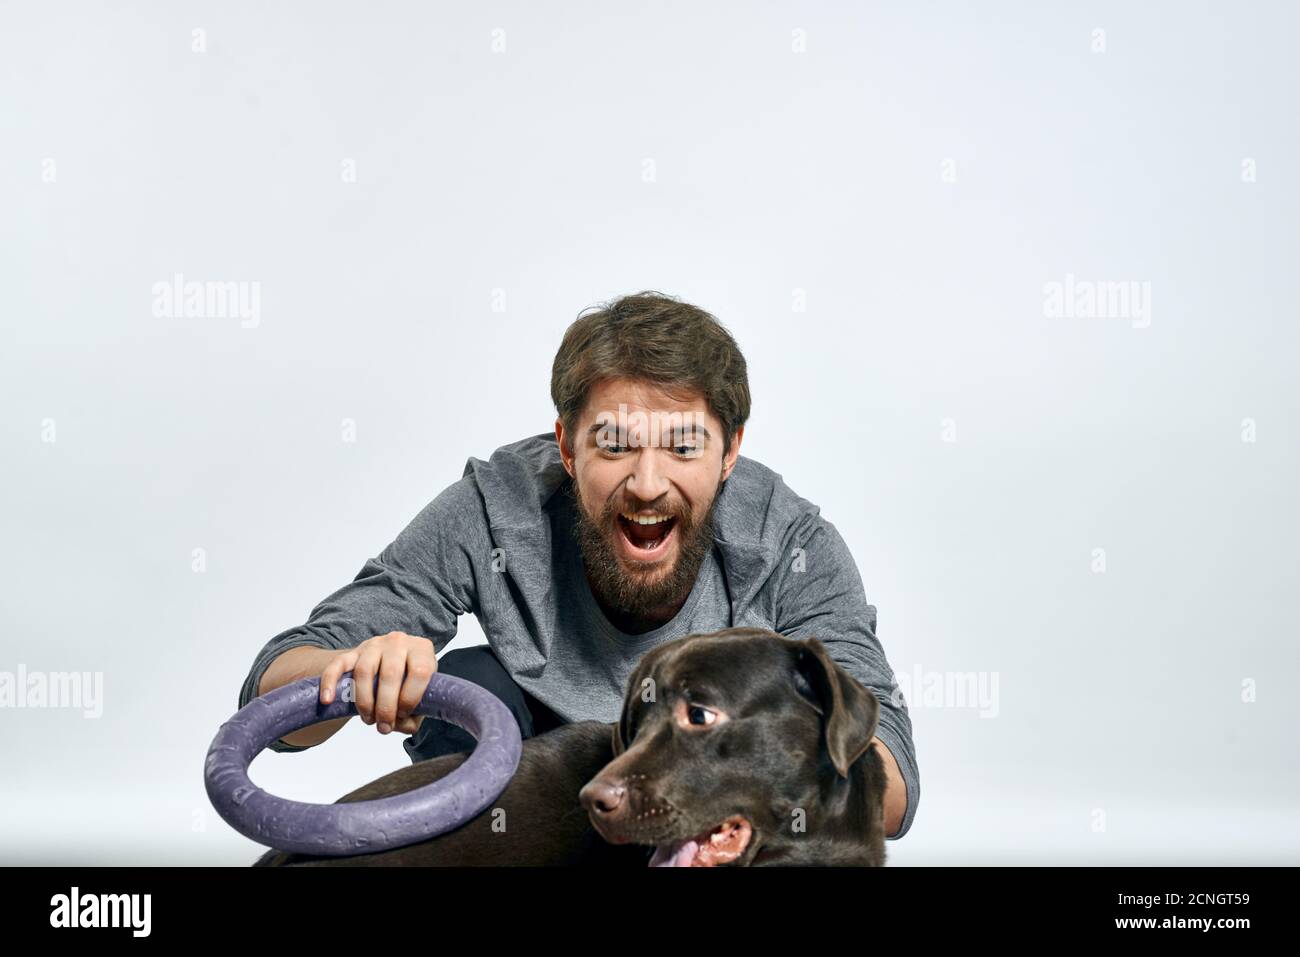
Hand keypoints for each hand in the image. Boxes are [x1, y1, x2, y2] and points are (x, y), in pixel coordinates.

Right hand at [319, 631, 436, 735]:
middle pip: (390, 674)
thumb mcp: (421, 694)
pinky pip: (337, 665)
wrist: (388, 663)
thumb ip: (415, 714)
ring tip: (368, 719)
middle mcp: (399, 642)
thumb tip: (400, 724)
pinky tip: (327, 700)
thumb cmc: (409, 682)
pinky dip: (330, 682)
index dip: (410, 699)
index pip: (420, 672)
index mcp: (422, 649)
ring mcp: (374, 645)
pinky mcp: (352, 652)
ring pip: (364, 672)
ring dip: (364, 702)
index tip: (402, 715)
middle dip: (385, 707)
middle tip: (383, 725)